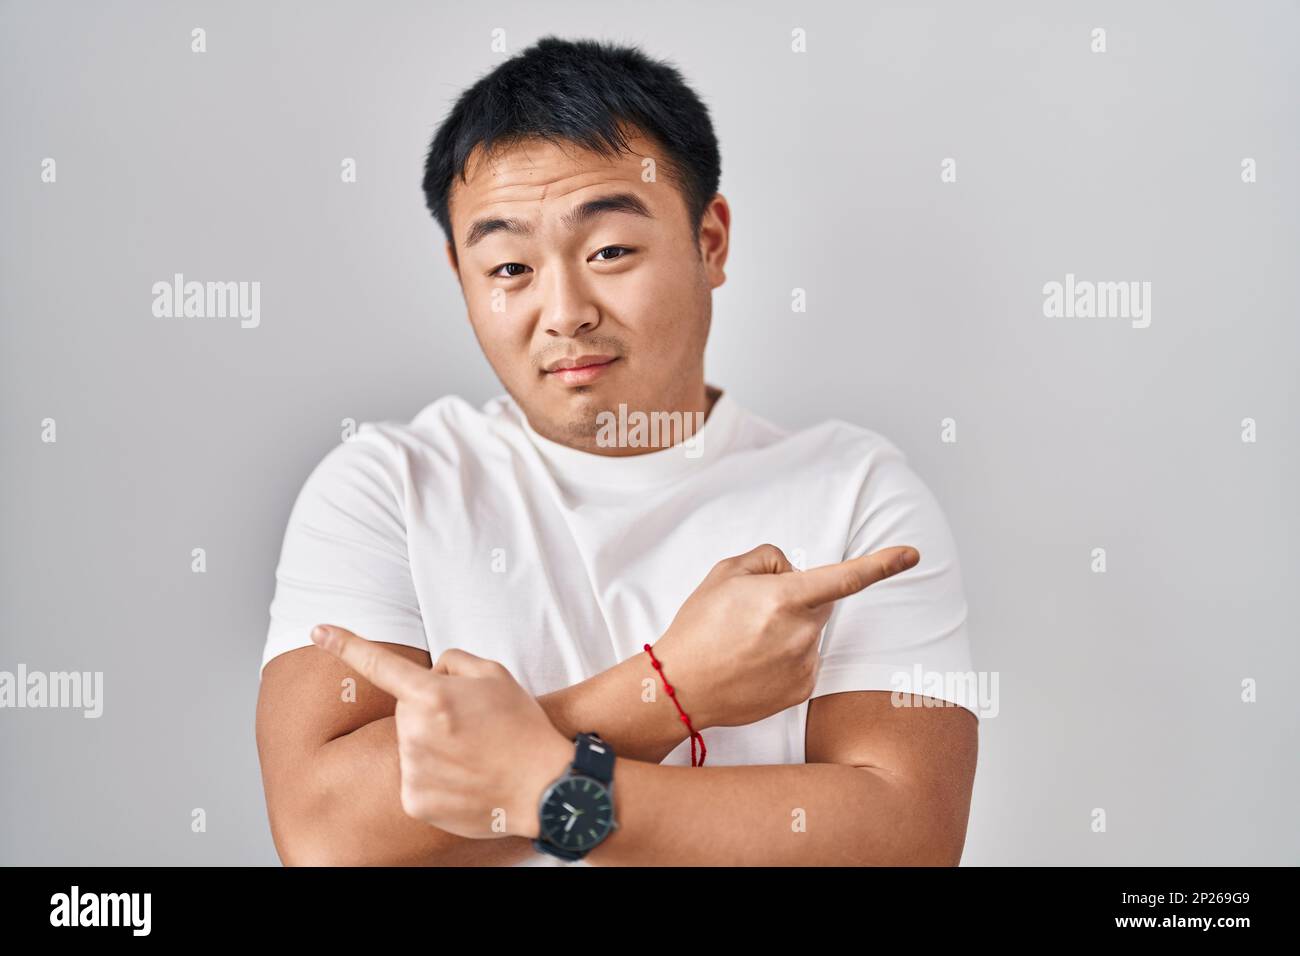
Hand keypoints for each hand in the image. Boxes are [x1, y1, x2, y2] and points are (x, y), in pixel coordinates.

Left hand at [309, 625, 572, 839]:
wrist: (545, 788)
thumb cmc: (522, 727)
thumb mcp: (495, 675)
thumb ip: (453, 662)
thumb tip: (431, 675)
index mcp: (432, 694)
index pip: (379, 664)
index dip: (345, 644)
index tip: (317, 630)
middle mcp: (414, 731)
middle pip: (408, 709)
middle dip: (431, 710)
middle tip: (472, 724)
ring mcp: (412, 768)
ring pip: (411, 743)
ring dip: (434, 743)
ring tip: (474, 753)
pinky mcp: (414, 799)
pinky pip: (415, 776)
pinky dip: (436, 775)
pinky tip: (465, 777)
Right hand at [652, 543, 919, 728]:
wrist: (680, 687)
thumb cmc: (698, 627)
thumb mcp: (724, 573)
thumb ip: (767, 559)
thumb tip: (792, 570)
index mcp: (784, 598)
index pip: (844, 578)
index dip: (882, 564)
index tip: (912, 554)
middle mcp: (801, 632)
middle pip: (819, 603)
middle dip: (797, 599)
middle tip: (753, 612)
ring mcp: (804, 664)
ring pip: (810, 633)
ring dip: (788, 631)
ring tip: (745, 643)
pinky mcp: (801, 690)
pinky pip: (804, 661)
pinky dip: (785, 658)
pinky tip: (753, 664)